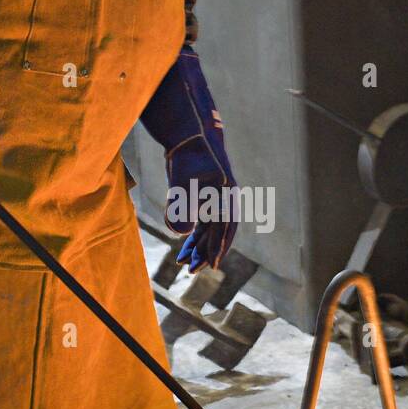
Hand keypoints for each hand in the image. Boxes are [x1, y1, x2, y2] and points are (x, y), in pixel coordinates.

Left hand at [165, 149, 236, 272]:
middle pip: (218, 233)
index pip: (224, 228)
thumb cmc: (187, 158)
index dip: (219, 248)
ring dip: (198, 246)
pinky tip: (182, 246)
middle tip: (191, 271)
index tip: (213, 266)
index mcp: (226, 197)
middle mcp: (225, 201)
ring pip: (209, 230)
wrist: (186, 137)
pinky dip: (192, 235)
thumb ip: (182, 207)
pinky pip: (202, 222)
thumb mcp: (183, 182)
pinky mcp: (205, 199)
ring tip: (183, 263)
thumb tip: (181, 234)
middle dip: (205, 253)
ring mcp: (216, 201)